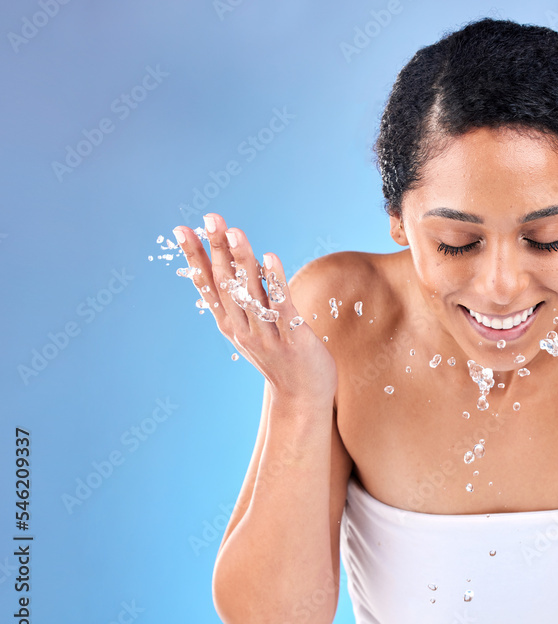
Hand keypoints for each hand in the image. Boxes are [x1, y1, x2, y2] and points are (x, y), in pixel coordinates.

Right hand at [173, 213, 337, 402]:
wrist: (302, 398)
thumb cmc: (281, 358)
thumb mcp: (253, 329)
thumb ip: (244, 301)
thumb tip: (233, 264)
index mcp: (230, 324)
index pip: (208, 285)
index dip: (195, 258)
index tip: (182, 230)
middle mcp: (242, 328)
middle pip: (226, 283)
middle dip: (216, 249)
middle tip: (210, 218)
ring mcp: (266, 334)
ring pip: (250, 292)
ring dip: (242, 260)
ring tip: (234, 231)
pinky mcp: (293, 338)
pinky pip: (282, 306)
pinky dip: (275, 281)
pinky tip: (270, 257)